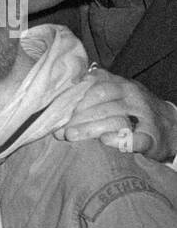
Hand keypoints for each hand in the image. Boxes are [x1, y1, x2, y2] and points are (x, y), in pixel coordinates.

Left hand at [57, 69, 176, 161]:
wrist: (171, 127)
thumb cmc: (135, 110)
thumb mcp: (119, 92)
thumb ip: (96, 86)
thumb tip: (67, 86)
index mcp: (123, 86)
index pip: (97, 88)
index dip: (77, 101)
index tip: (60, 113)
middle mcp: (134, 98)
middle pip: (103, 105)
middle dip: (79, 118)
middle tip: (61, 130)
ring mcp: (144, 117)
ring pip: (115, 120)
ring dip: (90, 129)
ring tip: (71, 136)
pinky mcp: (150, 137)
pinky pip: (134, 138)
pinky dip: (118, 140)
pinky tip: (104, 141)